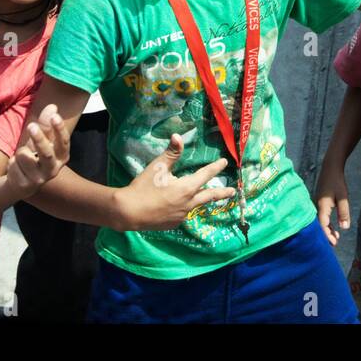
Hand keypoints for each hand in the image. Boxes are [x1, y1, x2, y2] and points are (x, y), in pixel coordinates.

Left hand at [6, 105, 71, 196]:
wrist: (21, 183)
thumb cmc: (33, 157)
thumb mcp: (40, 140)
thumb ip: (45, 125)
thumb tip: (53, 106)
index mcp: (61, 157)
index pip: (63, 142)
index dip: (59, 129)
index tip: (54, 116)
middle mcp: (53, 170)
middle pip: (46, 153)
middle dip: (39, 138)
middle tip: (30, 125)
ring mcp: (39, 180)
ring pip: (24, 156)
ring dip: (19, 152)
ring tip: (21, 157)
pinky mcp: (25, 186)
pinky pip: (14, 164)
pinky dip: (12, 162)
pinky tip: (16, 169)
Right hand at [113, 134, 237, 231]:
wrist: (128, 212)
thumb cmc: (143, 187)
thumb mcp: (157, 167)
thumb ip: (171, 153)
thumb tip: (178, 136)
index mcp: (186, 188)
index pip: (205, 175)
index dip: (215, 167)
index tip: (224, 162)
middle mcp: (188, 204)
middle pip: (210, 196)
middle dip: (222, 193)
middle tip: (232, 192)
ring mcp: (181, 216)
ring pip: (194, 206)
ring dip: (199, 200)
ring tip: (199, 196)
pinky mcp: (173, 224)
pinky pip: (181, 214)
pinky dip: (181, 208)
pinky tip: (172, 206)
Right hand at [314, 160, 350, 246]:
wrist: (331, 167)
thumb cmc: (337, 181)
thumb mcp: (343, 197)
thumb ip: (344, 212)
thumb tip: (344, 228)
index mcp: (322, 206)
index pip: (322, 225)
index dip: (327, 235)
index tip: (334, 243)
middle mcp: (317, 206)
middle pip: (319, 225)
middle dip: (326, 235)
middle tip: (335, 243)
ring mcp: (318, 204)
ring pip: (320, 221)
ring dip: (327, 229)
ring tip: (336, 237)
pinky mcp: (320, 202)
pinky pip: (321, 216)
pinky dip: (326, 223)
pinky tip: (333, 226)